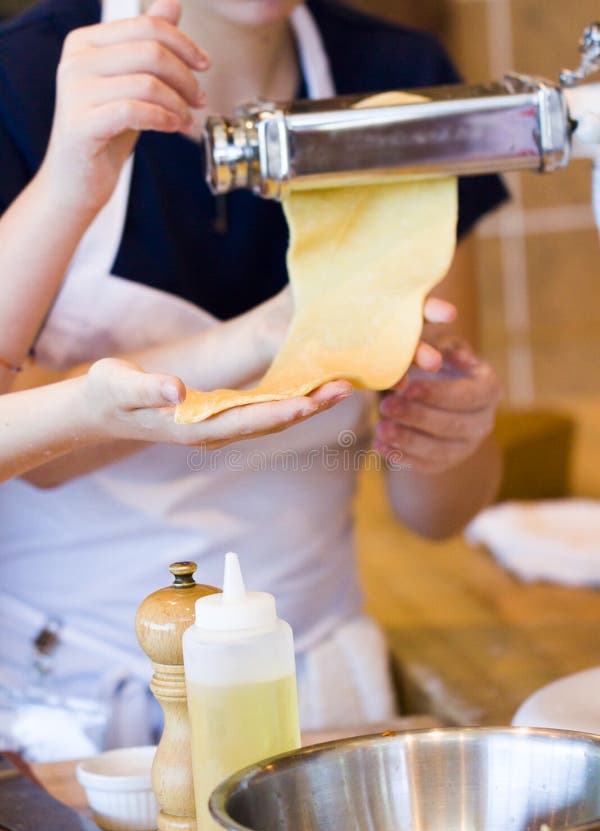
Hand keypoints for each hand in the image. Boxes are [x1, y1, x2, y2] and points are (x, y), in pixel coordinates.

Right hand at [39, 0, 207, 214]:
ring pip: (147, 82)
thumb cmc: (105, 133)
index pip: (147, 26)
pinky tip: (173, 128)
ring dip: (178, 104)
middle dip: (185, 77)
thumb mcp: (131, 83)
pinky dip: (163, 119)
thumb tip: (173, 3)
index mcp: (85, 42)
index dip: (184, 44)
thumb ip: (147, 44)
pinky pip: (135, 110)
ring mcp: (76, 91)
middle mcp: (76, 61)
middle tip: (199, 100)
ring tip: (186, 121)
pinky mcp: (81, 124)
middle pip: (151, 50)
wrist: (75, 182)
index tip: (204, 66)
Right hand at [82, 358, 352, 446]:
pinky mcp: (218, 417)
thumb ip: (147, 388)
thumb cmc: (108, 394)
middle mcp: (213, 432)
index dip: (286, 411)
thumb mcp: (119, 384)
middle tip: (347, 387)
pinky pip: (261, 412)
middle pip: (271, 422)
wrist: (100, 410)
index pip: (251, 421)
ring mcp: (217, 427)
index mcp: (196, 428)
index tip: (316, 399)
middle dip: (309, 407)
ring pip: (271, 419)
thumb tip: (176, 391)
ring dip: (305, 405)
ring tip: (339, 386)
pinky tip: (307, 387)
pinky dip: (286, 401)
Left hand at [374, 336, 501, 473]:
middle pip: (453, 425)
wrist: (436, 394)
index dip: (438, 394)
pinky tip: (380, 446)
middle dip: (417, 417)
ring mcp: (466, 446)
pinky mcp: (446, 462)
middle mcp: (484, 421)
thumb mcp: (441, 348)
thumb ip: (438, 348)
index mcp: (489, 389)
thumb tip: (440, 356)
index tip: (408, 387)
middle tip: (386, 406)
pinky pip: (425, 465)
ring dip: (408, 440)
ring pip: (440, 450)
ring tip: (381, 428)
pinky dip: (401, 457)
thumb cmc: (438, 363)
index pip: (467, 395)